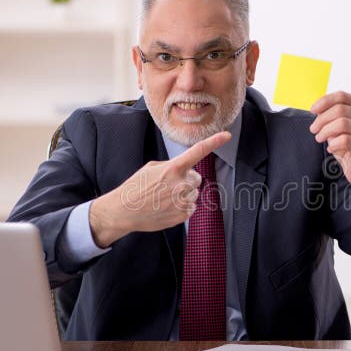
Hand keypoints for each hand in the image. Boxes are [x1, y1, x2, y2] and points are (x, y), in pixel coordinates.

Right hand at [89, 131, 230, 247]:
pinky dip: (182, 208)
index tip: (227, 135)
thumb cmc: (136, 187)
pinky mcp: (183, 215)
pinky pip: (191, 208)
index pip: (198, 151)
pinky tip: (167, 207)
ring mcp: (183, 201)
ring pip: (194, 194)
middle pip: (196, 179)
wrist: (124, 211)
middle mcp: (181, 184)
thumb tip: (187, 172)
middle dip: (187, 180)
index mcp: (173, 168)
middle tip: (168, 186)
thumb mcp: (151, 168)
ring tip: (164, 198)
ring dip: (183, 195)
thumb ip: (172, 166)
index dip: (214, 142)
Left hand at [309, 91, 350, 209]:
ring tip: (320, 138)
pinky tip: (331, 149)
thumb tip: (317, 109)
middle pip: (340, 109)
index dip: (324, 101)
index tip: (312, 110)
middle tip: (314, 130)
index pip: (342, 96)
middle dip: (322, 119)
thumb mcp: (339, 128)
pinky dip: (333, 144)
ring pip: (342, 123)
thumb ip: (332, 116)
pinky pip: (345, 140)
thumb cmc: (349, 147)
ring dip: (326, 131)